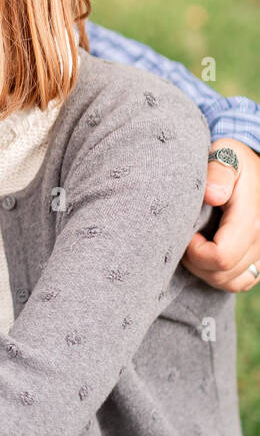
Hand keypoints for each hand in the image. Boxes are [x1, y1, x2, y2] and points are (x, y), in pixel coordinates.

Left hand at [182, 138, 259, 291]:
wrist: (249, 166)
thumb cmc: (230, 158)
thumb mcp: (223, 154)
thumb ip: (218, 172)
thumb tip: (213, 196)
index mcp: (251, 217)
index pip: (221, 256)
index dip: (196, 252)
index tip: (185, 235)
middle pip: (224, 273)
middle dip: (196, 261)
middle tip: (184, 239)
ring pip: (232, 281)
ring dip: (207, 271)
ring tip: (194, 246)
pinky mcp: (259, 256)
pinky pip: (241, 281)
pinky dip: (221, 276)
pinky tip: (207, 257)